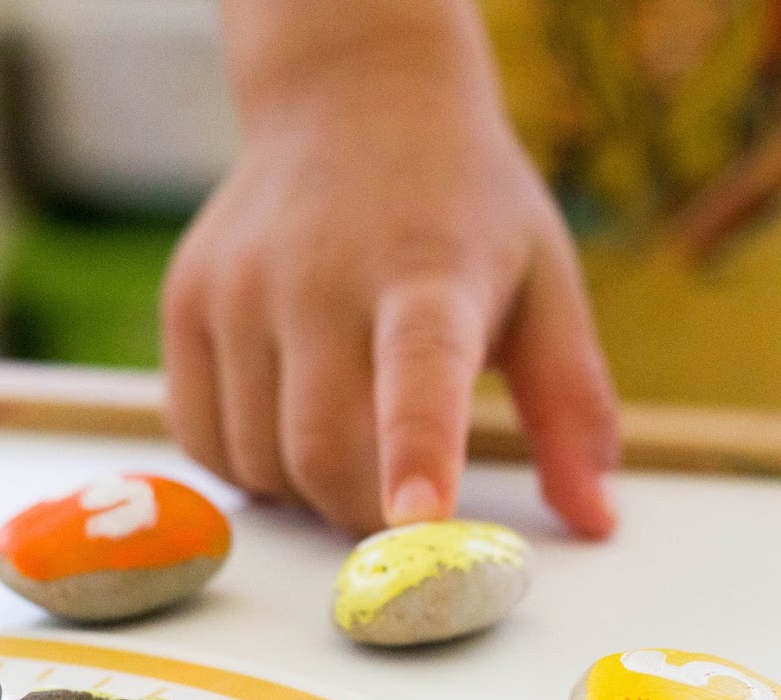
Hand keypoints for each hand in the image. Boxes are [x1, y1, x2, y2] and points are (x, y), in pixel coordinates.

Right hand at [161, 1, 619, 536]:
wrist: (352, 97)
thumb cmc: (464, 209)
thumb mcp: (546, 285)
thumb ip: (573, 408)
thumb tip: (596, 521)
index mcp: (428, 274)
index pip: (420, 370)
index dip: (418, 450)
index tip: (419, 520)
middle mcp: (319, 276)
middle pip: (323, 453)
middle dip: (368, 518)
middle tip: (405, 512)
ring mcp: (237, 287)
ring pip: (260, 461)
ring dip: (310, 493)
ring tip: (353, 439)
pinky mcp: (184, 302)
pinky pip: (203, 440)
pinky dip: (251, 467)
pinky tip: (290, 423)